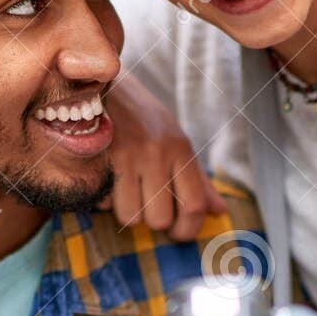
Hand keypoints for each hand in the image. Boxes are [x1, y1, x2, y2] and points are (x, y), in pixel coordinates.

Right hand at [106, 73, 225, 239]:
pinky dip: (103, 199)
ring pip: (130, 217)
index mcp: (180, 148)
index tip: (177, 234)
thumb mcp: (173, 140)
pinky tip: (104, 179)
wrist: (97, 81)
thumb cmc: (139, 116)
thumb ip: (196, 179)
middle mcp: (158, 151)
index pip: (195, 205)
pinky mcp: (98, 157)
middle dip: (151, 220)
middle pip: (160, 219)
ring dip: (124, 211)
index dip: (187, 229)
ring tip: (122, 190)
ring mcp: (127, 154)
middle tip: (145, 205)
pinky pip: (104, 202)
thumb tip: (220, 212)